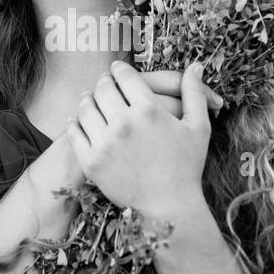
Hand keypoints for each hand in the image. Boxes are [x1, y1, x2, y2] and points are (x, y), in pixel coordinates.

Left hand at [65, 60, 214, 213]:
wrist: (169, 208)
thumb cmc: (186, 167)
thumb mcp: (198, 128)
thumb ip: (195, 94)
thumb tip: (196, 66)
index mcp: (149, 110)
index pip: (125, 76)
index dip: (120, 69)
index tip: (118, 70)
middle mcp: (124, 123)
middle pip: (103, 89)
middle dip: (104, 82)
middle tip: (105, 83)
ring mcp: (104, 143)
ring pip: (85, 108)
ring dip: (88, 99)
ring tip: (91, 99)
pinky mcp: (91, 162)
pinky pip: (75, 133)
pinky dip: (75, 123)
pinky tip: (79, 120)